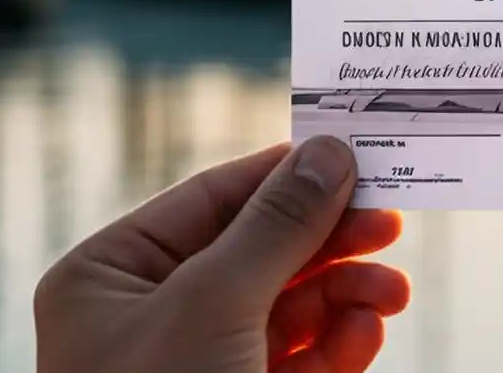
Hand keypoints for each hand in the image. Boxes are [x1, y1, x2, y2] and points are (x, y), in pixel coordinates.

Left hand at [35, 137, 409, 372]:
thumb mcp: (210, 306)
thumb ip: (275, 226)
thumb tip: (329, 152)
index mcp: (111, 277)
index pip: (213, 199)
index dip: (287, 174)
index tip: (356, 155)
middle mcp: (154, 313)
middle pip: (262, 249)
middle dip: (330, 239)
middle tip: (390, 219)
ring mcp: (203, 363)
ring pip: (292, 303)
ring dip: (347, 293)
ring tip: (391, 293)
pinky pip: (303, 356)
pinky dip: (341, 341)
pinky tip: (369, 332)